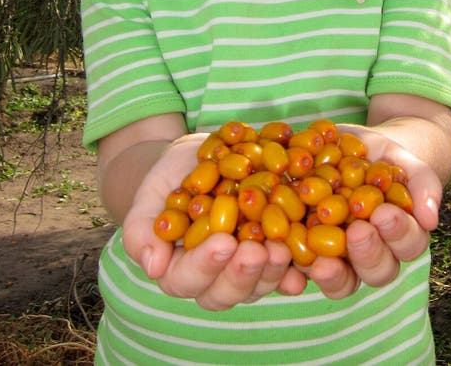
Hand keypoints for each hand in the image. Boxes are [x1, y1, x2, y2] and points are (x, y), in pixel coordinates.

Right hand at [121, 134, 306, 308]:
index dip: (205, 264)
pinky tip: (307, 263)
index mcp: (179, 268)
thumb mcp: (151, 193)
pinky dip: (298, 270)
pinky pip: (287, 271)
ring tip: (283, 248)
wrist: (203, 158)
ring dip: (272, 272)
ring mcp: (247, 268)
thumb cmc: (172, 177)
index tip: (223, 241)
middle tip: (257, 250)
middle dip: (243, 274)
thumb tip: (152, 266)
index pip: (186, 278)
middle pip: (225, 293)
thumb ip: (144, 228)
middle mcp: (215, 276)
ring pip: (259, 286)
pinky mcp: (274, 254)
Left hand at [302, 125, 441, 298]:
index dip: (398, 233)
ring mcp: (339, 259)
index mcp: (399, 235)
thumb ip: (422, 183)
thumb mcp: (401, 158)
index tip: (385, 213)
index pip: (408, 244)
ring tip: (320, 261)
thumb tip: (431, 218)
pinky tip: (284, 262)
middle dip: (368, 254)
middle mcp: (372, 254)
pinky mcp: (305, 254)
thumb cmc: (382, 156)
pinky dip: (292, 273)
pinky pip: (299, 272)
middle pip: (378, 271)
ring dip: (334, 275)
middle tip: (357, 231)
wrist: (346, 148)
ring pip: (342, 281)